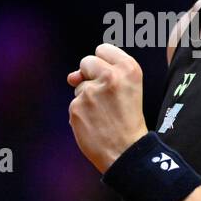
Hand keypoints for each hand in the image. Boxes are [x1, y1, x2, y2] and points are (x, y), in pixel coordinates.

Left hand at [67, 43, 149, 173]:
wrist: (126, 151)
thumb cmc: (128, 120)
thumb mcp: (129, 88)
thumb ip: (102, 73)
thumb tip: (72, 77)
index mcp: (129, 68)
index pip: (103, 49)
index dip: (103, 64)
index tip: (110, 78)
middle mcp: (111, 76)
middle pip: (87, 61)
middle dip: (90, 76)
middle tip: (106, 98)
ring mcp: (91, 91)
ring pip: (79, 85)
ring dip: (87, 98)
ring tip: (104, 115)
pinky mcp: (77, 106)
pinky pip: (74, 103)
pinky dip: (81, 113)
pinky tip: (94, 123)